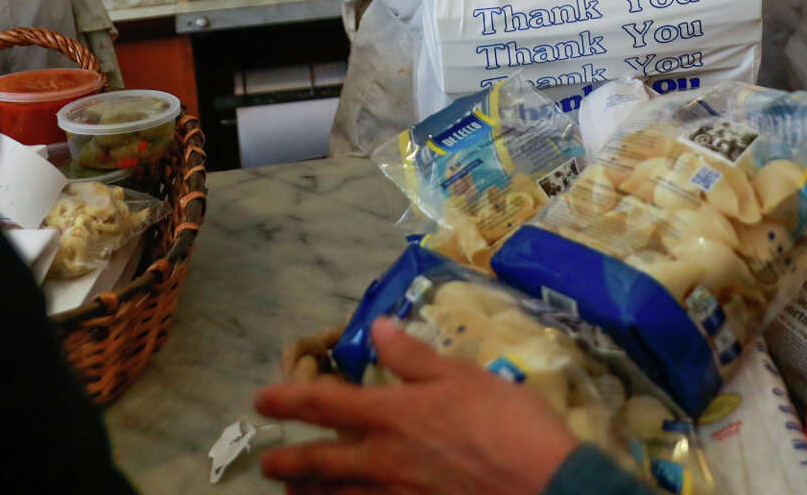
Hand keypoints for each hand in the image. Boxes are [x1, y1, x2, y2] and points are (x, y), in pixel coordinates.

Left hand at [253, 318, 579, 493]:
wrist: (545, 486)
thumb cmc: (508, 423)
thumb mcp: (465, 376)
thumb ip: (415, 357)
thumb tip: (378, 327)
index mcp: (392, 415)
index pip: (324, 404)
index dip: (288, 400)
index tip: (261, 400)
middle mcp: (382, 461)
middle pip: (319, 464)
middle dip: (288, 462)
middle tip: (266, 463)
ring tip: (292, 494)